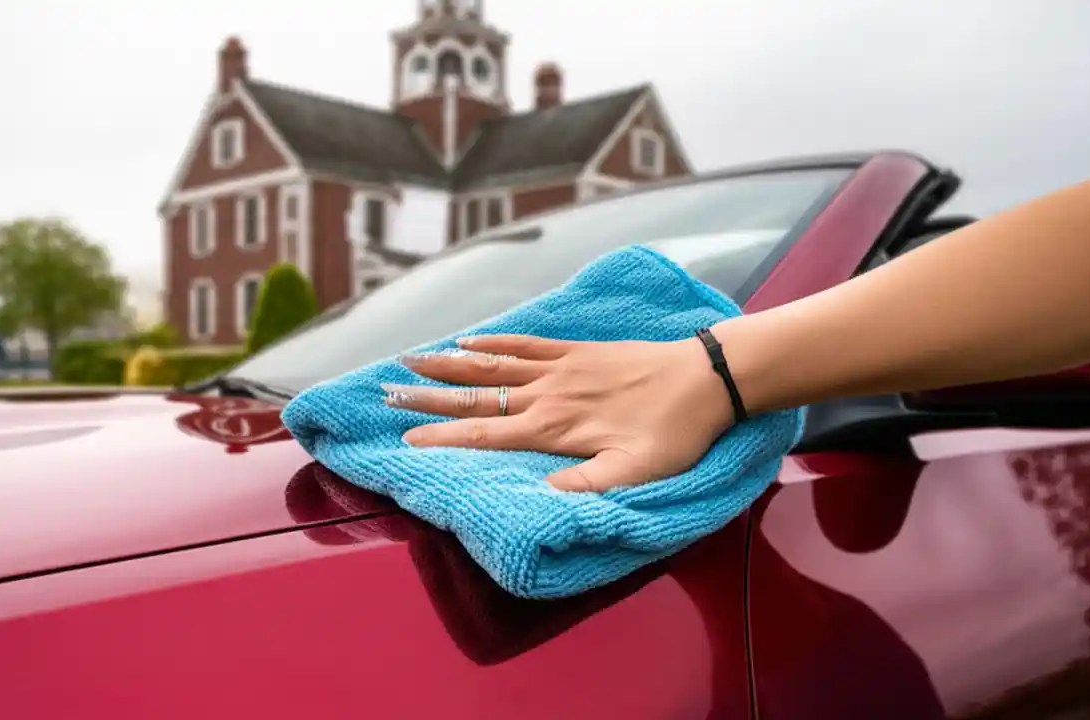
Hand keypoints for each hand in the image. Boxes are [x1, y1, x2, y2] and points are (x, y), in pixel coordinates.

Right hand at [386, 334, 735, 491]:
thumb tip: (539, 497)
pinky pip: (524, 345)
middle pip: (475, 397)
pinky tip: (468, 340)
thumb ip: (585, 486)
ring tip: (408, 361)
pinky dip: (492, 343)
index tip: (404, 438)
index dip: (441, 437)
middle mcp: (546, 395)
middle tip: (384, 394)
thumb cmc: (673, 433)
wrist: (705, 378)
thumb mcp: (635, 472)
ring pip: (490, 367)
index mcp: (553, 429)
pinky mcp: (575, 351)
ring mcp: (559, 369)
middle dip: (427, 396)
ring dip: (447, 364)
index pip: (483, 434)